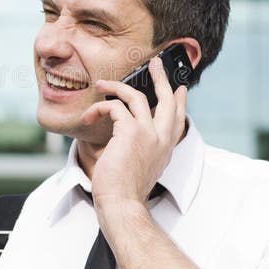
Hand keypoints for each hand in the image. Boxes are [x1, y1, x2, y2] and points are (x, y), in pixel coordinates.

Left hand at [80, 56, 186, 219]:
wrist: (123, 204)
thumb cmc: (125, 192)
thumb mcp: (141, 168)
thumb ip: (142, 151)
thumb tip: (126, 137)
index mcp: (165, 148)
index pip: (178, 119)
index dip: (179, 101)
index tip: (178, 89)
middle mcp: (161, 138)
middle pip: (167, 99)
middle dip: (161, 78)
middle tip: (155, 63)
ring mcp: (149, 133)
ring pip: (137, 96)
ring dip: (117, 86)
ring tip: (102, 84)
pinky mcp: (131, 131)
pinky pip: (115, 107)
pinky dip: (100, 108)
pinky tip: (90, 116)